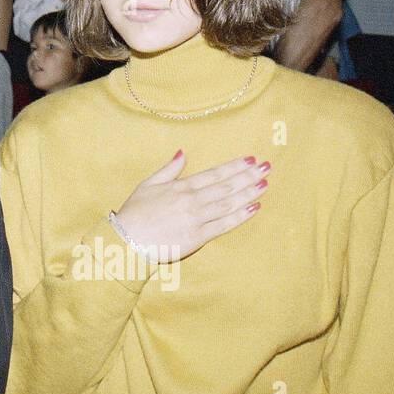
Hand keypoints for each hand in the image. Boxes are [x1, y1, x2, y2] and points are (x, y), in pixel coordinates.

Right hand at [111, 151, 268, 261]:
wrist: (127, 241)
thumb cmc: (134, 213)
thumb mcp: (147, 185)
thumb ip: (168, 170)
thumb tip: (183, 153)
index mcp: (180, 187)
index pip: (214, 174)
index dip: (234, 166)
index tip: (250, 159)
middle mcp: (191, 200)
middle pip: (225, 186)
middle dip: (248, 176)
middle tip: (266, 168)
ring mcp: (196, 218)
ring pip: (228, 203)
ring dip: (248, 193)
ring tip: (264, 184)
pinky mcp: (198, 237)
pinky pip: (223, 224)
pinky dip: (240, 216)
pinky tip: (253, 208)